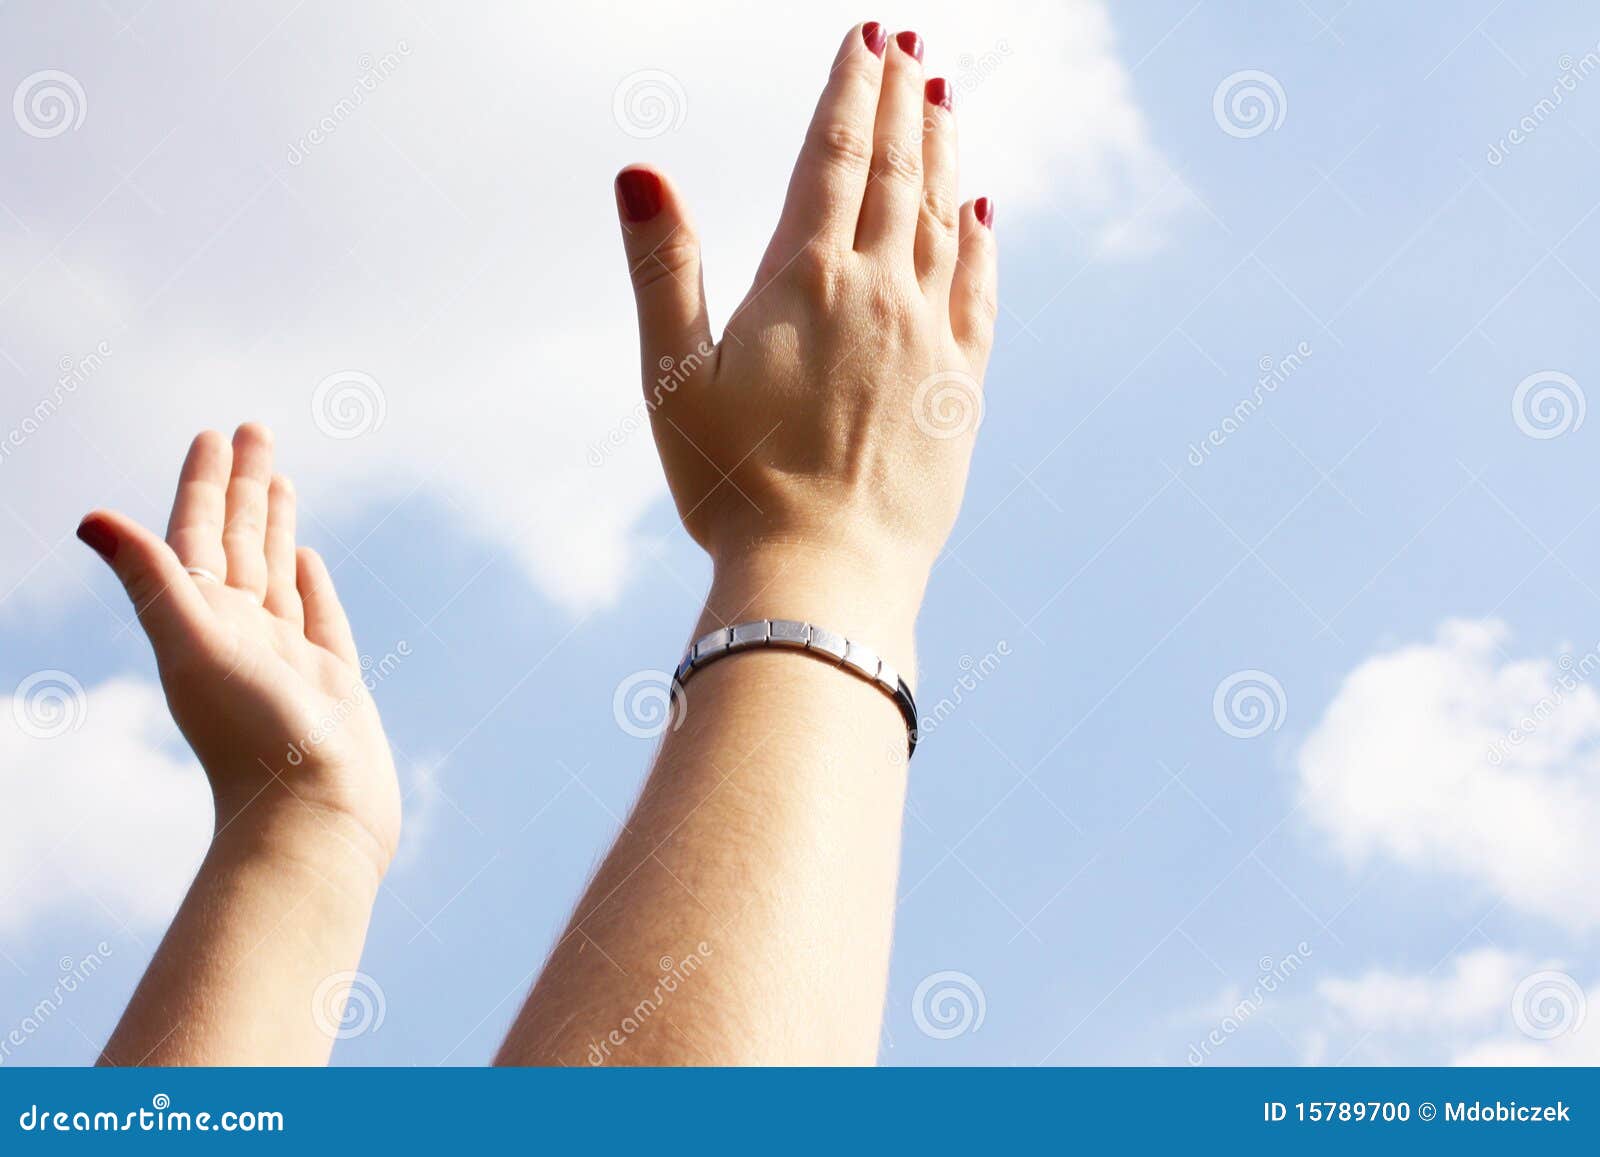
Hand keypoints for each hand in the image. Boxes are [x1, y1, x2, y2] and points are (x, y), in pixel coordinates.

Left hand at [76, 424, 399, 872]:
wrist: (314, 824)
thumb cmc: (256, 746)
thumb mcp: (196, 650)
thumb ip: (152, 581)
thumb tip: (91, 519)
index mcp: (204, 623)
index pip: (198, 536)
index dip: (205, 485)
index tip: (216, 436)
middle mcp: (239, 636)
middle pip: (238, 544)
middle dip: (245, 487)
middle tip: (256, 430)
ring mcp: (285, 658)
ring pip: (276, 574)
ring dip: (275, 526)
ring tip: (281, 481)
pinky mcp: (329, 682)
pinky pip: (316, 617)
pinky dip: (309, 583)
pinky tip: (307, 559)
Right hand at [612, 22, 996, 600]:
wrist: (824, 575)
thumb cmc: (733, 486)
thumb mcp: (672, 376)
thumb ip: (662, 267)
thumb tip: (640, 170)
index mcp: (805, 280)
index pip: (834, 157)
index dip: (850, 90)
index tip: (868, 38)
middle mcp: (879, 292)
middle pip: (895, 173)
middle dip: (900, 102)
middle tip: (910, 46)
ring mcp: (929, 337)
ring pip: (944, 219)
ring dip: (943, 154)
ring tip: (943, 101)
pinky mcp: (961, 387)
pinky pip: (980, 291)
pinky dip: (982, 241)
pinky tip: (982, 209)